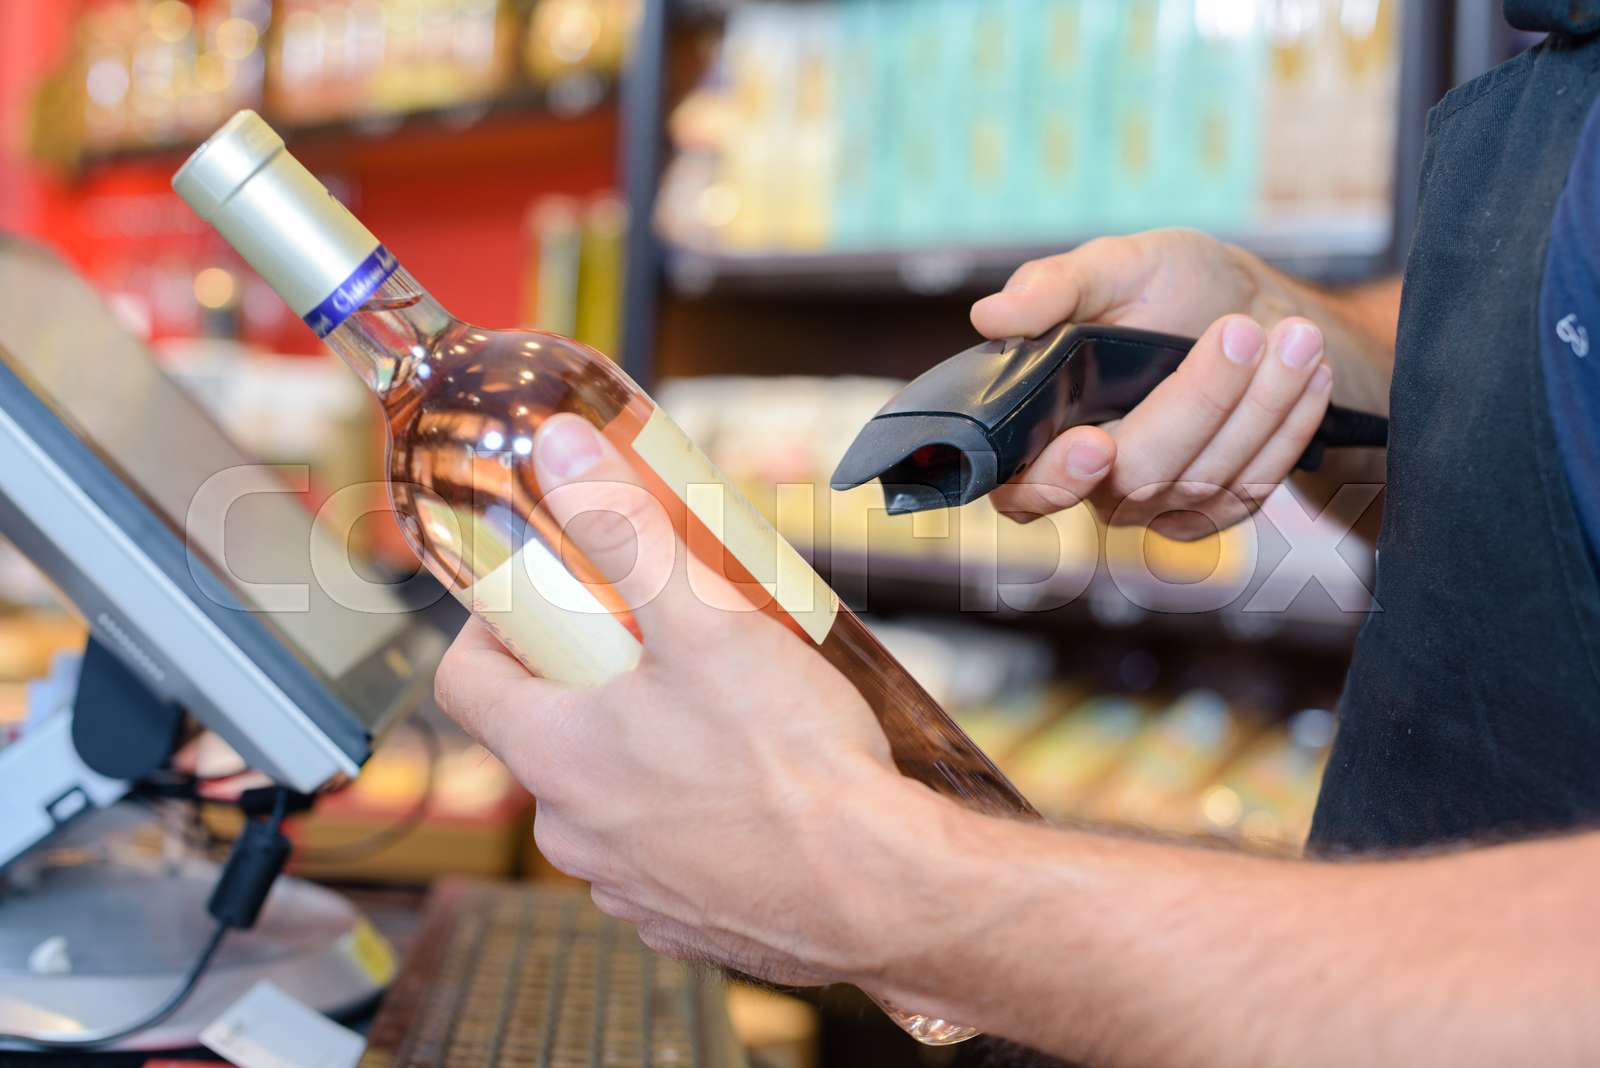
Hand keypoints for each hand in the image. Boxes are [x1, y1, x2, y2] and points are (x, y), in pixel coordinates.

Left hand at [432, 414, 921, 986]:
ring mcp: (626, 886)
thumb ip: (625, 531)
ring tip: (725, 713)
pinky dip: (692, 814)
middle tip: (660, 643)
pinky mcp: (685, 920)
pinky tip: (755, 787)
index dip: (490, 627)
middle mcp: (573, 832)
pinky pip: (665, 850)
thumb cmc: (791, 766)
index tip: (537, 601)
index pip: (465, 682)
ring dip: (646, 750)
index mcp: (556, 756)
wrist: (880, 890)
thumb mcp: (704, 621)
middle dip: (593, 681)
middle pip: (548, 733)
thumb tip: (561, 455)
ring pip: (611, 794)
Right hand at [969, 229, 1332, 538]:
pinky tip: (1311, 376)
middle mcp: (1092, 482)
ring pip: (1204, 482)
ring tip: (1296, 337)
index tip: (1094, 444)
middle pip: (1135, 478)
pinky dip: (1288, 428)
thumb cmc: (1171, 288)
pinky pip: (1252, 487)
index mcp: (1041, 430)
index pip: (1022, 488)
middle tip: (1240, 333)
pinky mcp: (1214, 512)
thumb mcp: (1116, 265)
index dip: (1054, 480)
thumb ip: (1055, 288)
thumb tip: (993, 315)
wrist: (1254, 312)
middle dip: (1196, 405)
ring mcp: (1156, 505)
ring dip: (1260, 406)